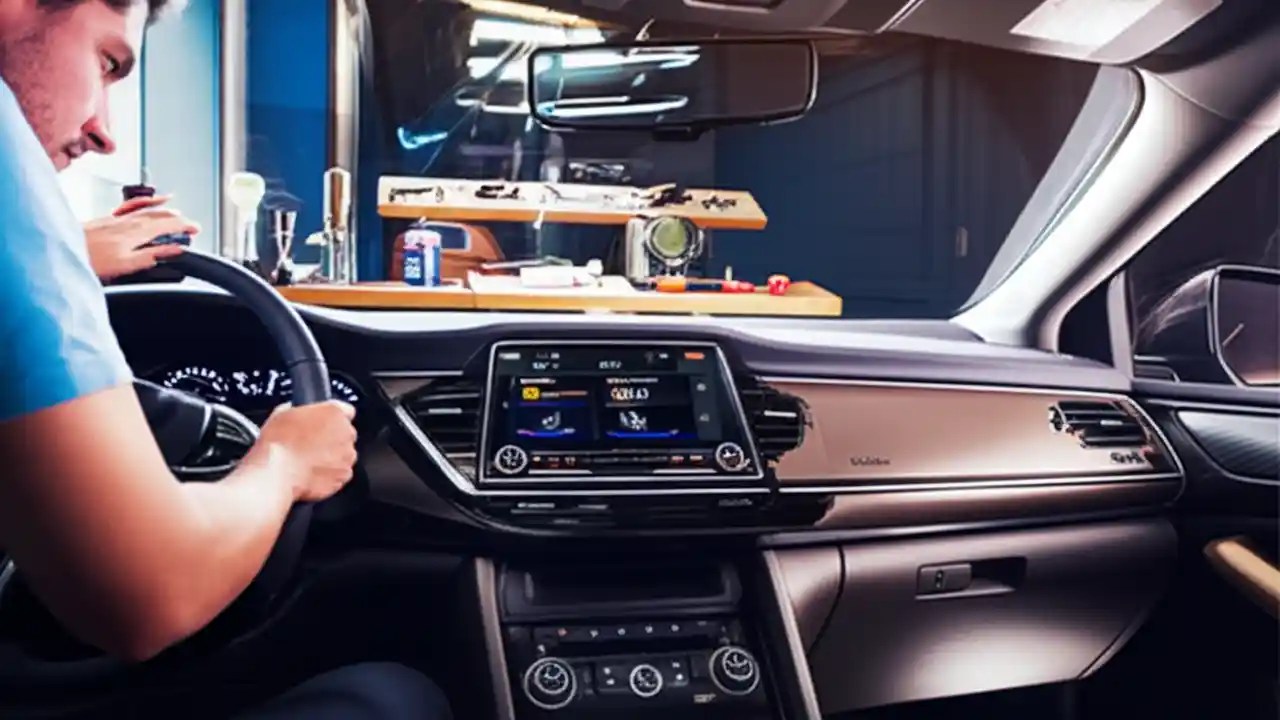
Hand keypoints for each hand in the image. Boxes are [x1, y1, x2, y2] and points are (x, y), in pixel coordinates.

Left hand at [83, 195, 199, 280]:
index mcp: (136, 233)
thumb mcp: (126, 265)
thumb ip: (152, 255)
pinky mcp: (105, 220)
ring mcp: (116, 219)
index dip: (184, 226)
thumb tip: (176, 250)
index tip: (196, 229)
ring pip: (146, 210)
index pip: (167, 226)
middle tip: (191, 226)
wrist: (60, 249)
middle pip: (159, 216)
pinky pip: (131, 206)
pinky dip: (143, 202)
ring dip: (164, 210)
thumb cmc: (90, 262)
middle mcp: (127, 222)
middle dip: (178, 219)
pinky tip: (146, 202)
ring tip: (176, 212)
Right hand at [243, 400, 357, 501]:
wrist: (277, 474)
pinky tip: (312, 474)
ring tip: (309, 462)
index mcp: (334, 412)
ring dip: (332, 457)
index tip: (326, 423)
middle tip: (312, 444)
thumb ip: (297, 411)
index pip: (346, 410)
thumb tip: (295, 414)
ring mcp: (347, 456)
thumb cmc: (278, 444)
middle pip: (345, 433)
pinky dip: (330, 475)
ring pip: (344, 455)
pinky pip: (340, 474)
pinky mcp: (344, 476)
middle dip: (332, 439)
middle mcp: (346, 433)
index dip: (333, 417)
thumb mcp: (281, 414)